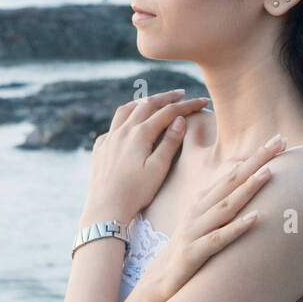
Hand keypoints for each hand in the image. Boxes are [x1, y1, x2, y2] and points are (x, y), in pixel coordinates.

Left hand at [81, 89, 211, 225]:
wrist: (106, 207)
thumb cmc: (136, 192)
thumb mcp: (158, 169)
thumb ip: (169, 143)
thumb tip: (179, 120)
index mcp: (139, 134)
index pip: (168, 112)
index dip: (187, 105)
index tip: (203, 101)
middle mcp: (122, 131)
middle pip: (146, 105)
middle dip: (166, 97)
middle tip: (181, 94)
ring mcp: (108, 138)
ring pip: (125, 110)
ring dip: (142, 102)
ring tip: (154, 101)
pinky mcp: (100, 148)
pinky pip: (113, 125)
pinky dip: (125, 118)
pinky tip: (129, 124)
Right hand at [118, 131, 288, 301]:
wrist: (161, 282)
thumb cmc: (189, 250)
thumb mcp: (204, 223)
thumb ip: (223, 204)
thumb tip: (247, 186)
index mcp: (203, 202)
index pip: (232, 173)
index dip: (255, 156)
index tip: (279, 140)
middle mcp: (199, 211)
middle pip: (231, 181)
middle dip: (256, 160)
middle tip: (280, 141)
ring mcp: (196, 231)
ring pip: (226, 207)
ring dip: (247, 189)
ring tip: (269, 173)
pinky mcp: (195, 254)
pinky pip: (219, 240)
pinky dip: (237, 229)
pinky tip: (256, 220)